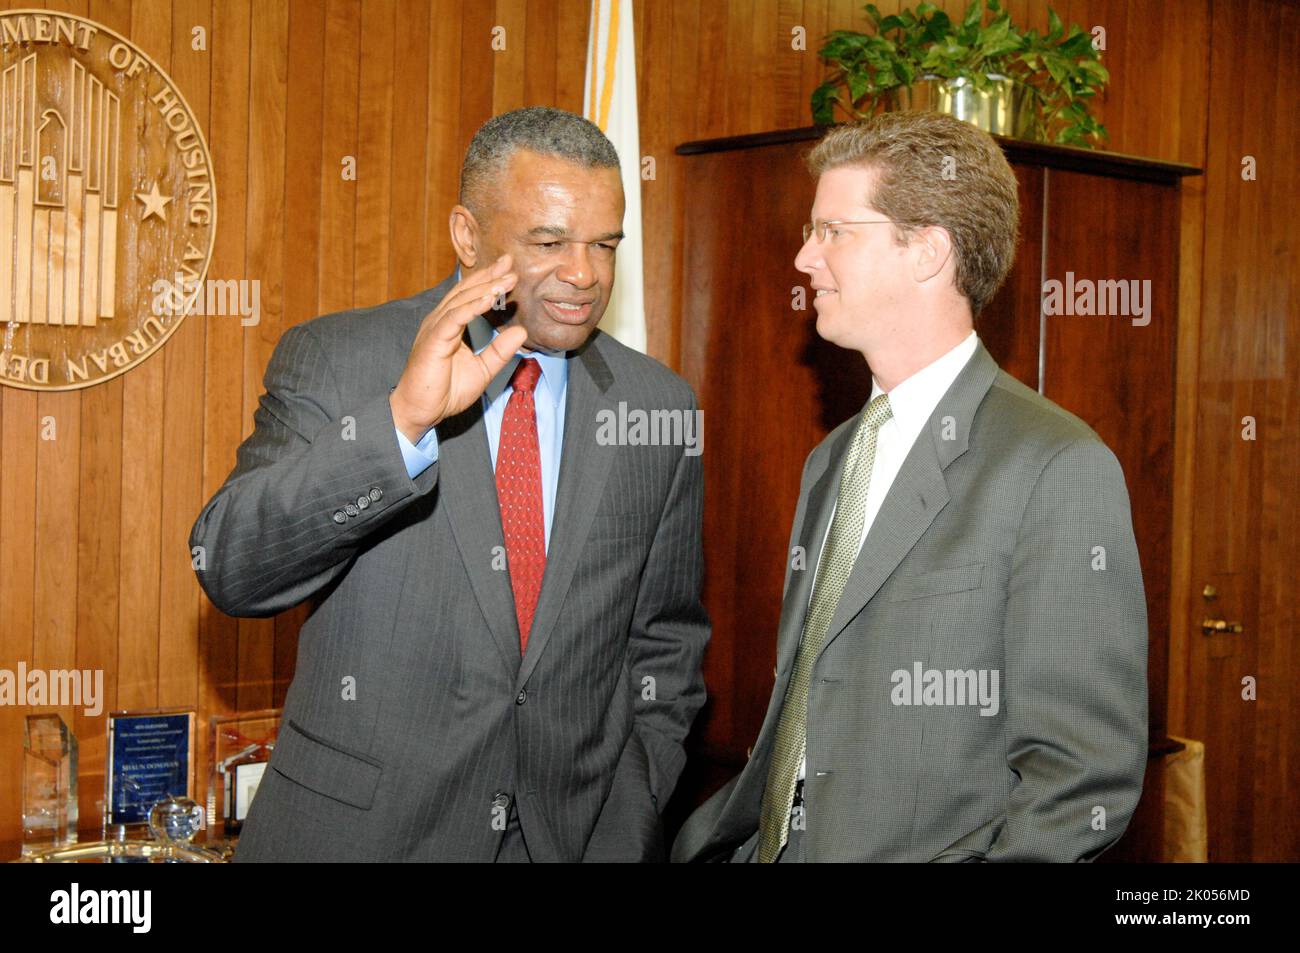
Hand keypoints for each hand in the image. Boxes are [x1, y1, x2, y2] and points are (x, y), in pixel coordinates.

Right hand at [389, 255, 527, 441]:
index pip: (471, 297)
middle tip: (510, 261)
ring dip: (486, 287)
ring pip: (462, 300)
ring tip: (507, 277)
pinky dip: (473, 306)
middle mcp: (440, 321)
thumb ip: (500, 351)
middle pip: (466, 291)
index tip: (510, 270)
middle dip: (489, 275)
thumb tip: (521, 332)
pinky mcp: (433, 340)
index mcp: (450, 325)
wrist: (420, 411)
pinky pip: (455, 318)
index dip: (489, 282)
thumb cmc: (445, 392)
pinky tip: (490, 298)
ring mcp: (435, 328)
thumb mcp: (482, 370)